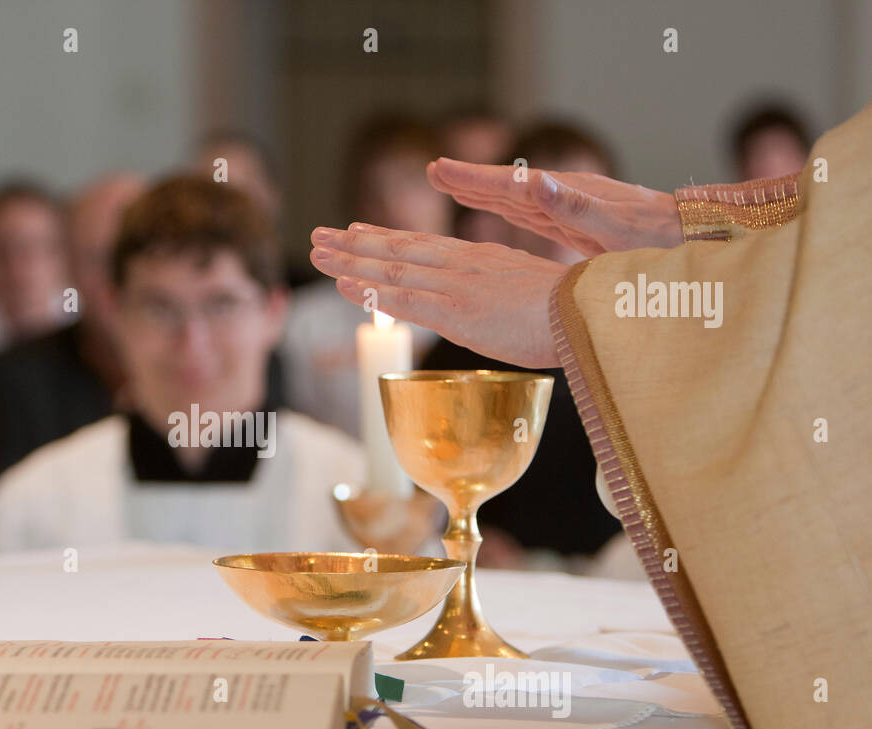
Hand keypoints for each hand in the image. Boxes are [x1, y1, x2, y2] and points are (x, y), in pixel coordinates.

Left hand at [309, 222, 566, 367]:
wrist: (593, 313)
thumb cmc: (573, 312)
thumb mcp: (529, 294)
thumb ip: (500, 296)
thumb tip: (485, 309)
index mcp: (483, 260)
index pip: (424, 246)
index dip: (387, 238)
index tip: (358, 232)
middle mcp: (464, 265)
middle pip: (399, 248)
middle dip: (356, 242)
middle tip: (320, 235)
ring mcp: (457, 285)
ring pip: (391, 267)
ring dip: (349, 260)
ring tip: (317, 250)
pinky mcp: (456, 310)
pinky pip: (401, 298)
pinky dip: (367, 288)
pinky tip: (340, 283)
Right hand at [428, 158, 682, 255]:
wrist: (697, 240)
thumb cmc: (661, 242)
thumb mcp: (617, 229)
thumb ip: (575, 207)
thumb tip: (535, 180)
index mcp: (568, 196)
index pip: (510, 184)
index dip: (472, 179)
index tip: (439, 169)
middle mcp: (566, 197)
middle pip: (507, 186)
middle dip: (469, 179)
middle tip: (433, 171)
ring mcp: (572, 209)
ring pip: (516, 199)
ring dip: (483, 192)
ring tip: (452, 184)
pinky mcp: (579, 225)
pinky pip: (533, 216)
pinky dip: (509, 210)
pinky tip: (497, 210)